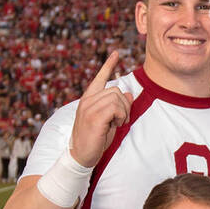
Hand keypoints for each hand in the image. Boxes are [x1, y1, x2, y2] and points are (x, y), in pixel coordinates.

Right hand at [69, 51, 132, 167]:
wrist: (81, 156)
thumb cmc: (95, 139)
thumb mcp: (109, 121)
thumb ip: (118, 107)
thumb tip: (129, 93)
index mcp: (89, 99)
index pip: (99, 78)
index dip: (108, 65)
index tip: (116, 53)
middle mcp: (87, 100)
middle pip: (116, 90)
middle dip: (124, 105)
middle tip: (120, 121)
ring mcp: (89, 107)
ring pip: (117, 97)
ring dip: (123, 112)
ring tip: (116, 124)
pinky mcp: (94, 116)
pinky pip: (116, 107)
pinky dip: (121, 116)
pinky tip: (115, 125)